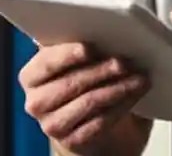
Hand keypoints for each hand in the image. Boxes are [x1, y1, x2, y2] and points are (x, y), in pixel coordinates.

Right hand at [19, 43, 149, 154]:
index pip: (46, 62)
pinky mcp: (73, 141)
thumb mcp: (79, 63)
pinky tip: (136, 94)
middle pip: (71, 83)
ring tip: (139, 77)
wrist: (91, 126)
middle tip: (125, 61)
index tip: (90, 47)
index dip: (67, 54)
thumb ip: (82, 47)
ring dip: (118, 88)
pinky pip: (101, 122)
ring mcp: (53, 125)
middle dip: (101, 70)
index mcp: (31, 76)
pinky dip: (122, 105)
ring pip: (88, 102)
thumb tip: (105, 31)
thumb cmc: (85, 85)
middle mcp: (36, 102)